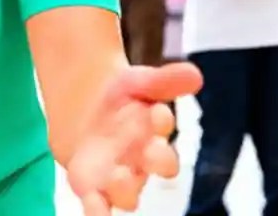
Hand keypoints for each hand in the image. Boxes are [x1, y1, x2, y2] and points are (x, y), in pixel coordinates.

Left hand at [66, 63, 202, 213]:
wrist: (82, 112)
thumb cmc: (119, 99)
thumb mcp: (136, 82)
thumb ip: (163, 81)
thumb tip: (195, 75)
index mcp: (154, 137)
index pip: (167, 135)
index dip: (164, 126)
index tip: (157, 112)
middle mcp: (141, 162)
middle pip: (156, 168)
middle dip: (156, 161)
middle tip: (149, 152)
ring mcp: (117, 179)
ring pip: (128, 194)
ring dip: (124, 189)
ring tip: (117, 177)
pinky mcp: (92, 189)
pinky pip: (97, 208)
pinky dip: (96, 211)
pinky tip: (92, 205)